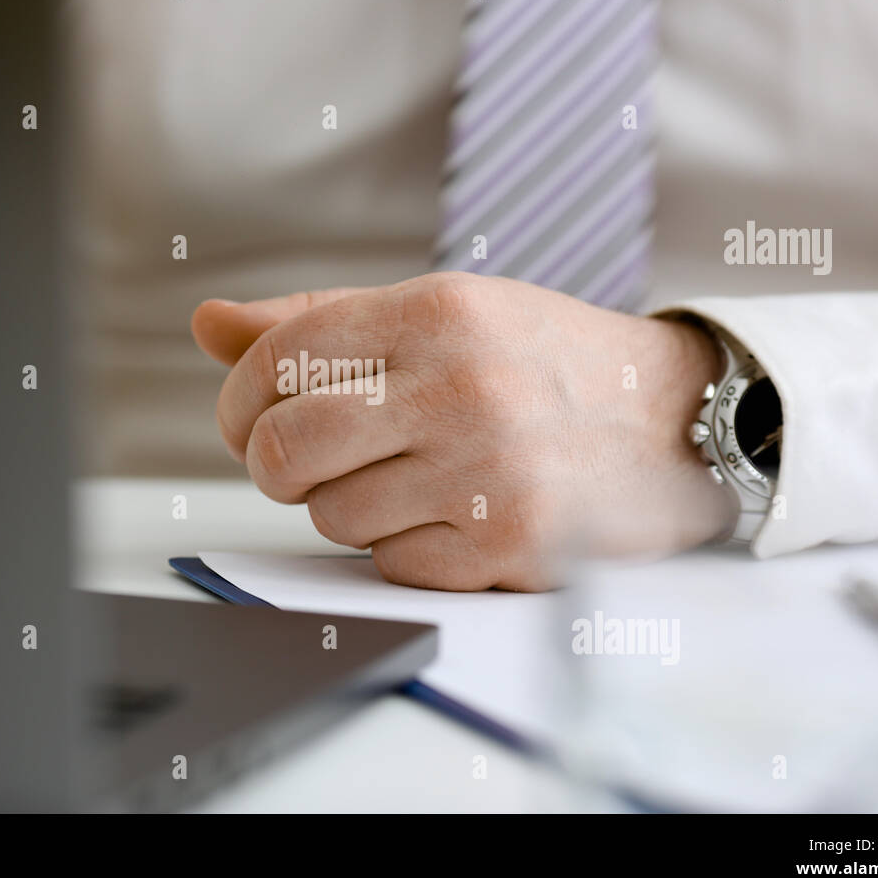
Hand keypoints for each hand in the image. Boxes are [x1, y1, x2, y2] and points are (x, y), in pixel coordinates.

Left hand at [192, 272, 735, 590]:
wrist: (669, 417)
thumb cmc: (536, 359)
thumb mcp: (441, 312)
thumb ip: (319, 321)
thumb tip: (208, 323)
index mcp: (433, 312)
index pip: (274, 363)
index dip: (239, 403)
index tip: (250, 422)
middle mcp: (460, 386)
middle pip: (284, 452)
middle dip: (277, 467)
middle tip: (310, 463)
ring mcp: (488, 471)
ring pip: (333, 516)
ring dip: (353, 507)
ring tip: (410, 480)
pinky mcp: (511, 546)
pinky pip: (392, 565)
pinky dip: (407, 548)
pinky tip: (454, 514)